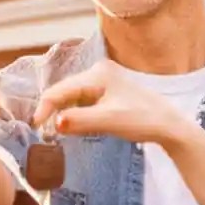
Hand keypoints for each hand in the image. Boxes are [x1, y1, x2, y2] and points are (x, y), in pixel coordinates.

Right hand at [32, 60, 191, 145]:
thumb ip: (80, 121)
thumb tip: (54, 123)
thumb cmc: (142, 120)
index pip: (60, 89)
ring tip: (54, 131)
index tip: (36, 128)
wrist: (168, 125)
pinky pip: (82, 102)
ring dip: (63, 113)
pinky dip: (74, 114)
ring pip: (71, 97)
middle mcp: (97, 72)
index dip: (44, 108)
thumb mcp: (109, 121)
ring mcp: (102, 81)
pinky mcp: (106, 92)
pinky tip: (73, 126)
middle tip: (43, 133)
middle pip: (64, 91)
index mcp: (97, 74)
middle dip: (52, 110)